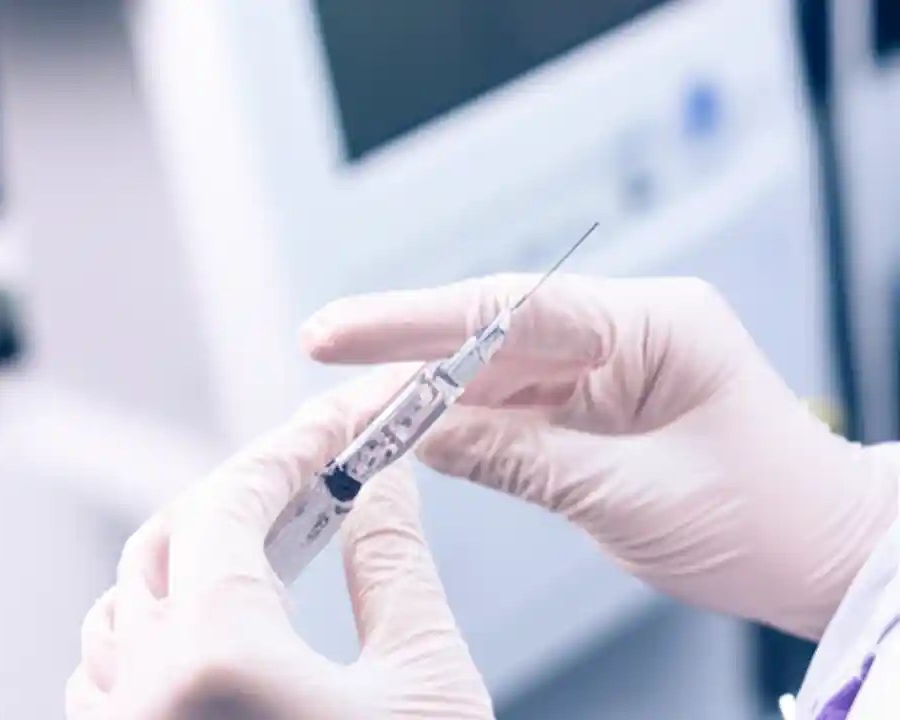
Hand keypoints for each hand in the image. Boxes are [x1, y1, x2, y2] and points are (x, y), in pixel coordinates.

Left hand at [66, 379, 492, 718]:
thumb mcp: (428, 682)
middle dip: (239, 500)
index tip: (334, 429)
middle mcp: (143, 693)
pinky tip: (206, 641)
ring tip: (263, 557)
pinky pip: (103, 680)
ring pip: (119, 611)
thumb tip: (380, 484)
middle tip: (310, 486)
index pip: (231, 502)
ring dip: (186, 566)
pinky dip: (147, 639)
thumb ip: (395, 565)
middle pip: (166, 543)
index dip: (289, 453)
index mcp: (215, 656)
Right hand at [302, 274, 899, 639]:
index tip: (340, 331)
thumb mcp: (629, 496)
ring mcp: (606, 365)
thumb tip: (415, 432)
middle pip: (490, 329)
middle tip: (320, 351)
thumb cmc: (762, 521)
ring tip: (349, 410)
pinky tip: (405, 428)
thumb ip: (515, 458)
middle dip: (404, 346)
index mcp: (652, 324)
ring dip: (423, 391)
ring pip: (491, 368)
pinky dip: (457, 422)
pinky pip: (510, 406)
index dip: (416, 320)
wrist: (823, 557)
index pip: (511, 308)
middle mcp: (622, 331)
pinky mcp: (592, 404)